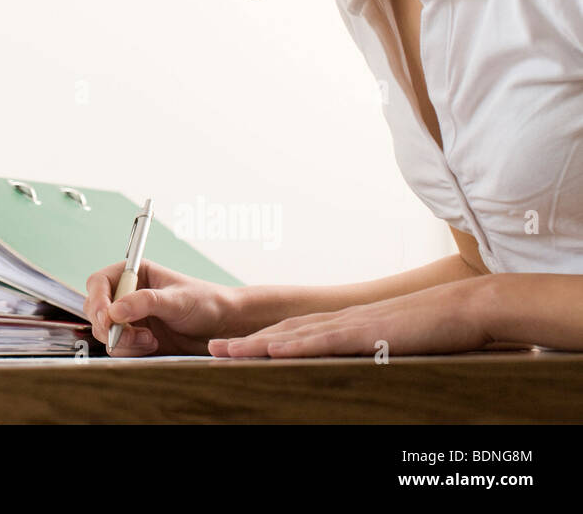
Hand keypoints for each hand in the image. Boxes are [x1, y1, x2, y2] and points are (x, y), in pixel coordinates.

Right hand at [85, 259, 246, 355]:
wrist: (222, 328)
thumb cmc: (204, 302)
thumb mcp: (176, 299)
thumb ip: (145, 302)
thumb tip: (114, 311)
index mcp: (133, 274)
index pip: (99, 282)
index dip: (98, 299)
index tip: (108, 317)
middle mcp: (126, 295)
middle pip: (95, 310)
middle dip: (109, 325)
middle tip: (127, 334)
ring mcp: (129, 319)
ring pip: (104, 332)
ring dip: (123, 340)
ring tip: (149, 340)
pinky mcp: (135, 339)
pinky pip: (118, 348)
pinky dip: (131, 350)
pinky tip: (152, 345)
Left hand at [207, 276, 516, 357]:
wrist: (466, 308)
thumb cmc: (436, 330)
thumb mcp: (394, 345)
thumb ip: (370, 353)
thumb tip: (359, 367)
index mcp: (344, 325)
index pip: (293, 333)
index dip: (260, 341)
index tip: (231, 350)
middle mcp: (339, 321)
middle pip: (281, 332)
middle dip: (244, 343)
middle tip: (209, 351)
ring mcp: (350, 325)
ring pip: (292, 335)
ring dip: (255, 345)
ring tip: (223, 353)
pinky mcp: (366, 333)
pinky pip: (323, 340)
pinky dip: (294, 346)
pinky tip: (271, 350)